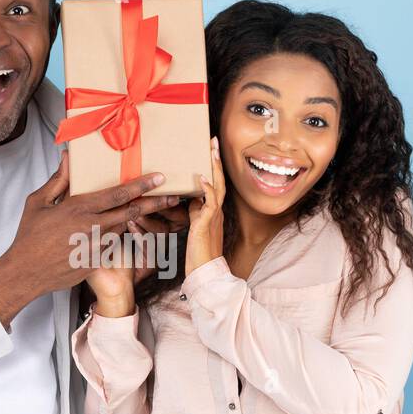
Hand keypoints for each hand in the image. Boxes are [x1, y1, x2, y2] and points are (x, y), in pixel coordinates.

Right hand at [0, 149, 180, 327]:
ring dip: (138, 220)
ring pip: (123, 228)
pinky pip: (112, 245)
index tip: (159, 178)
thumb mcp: (38, 202)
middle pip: (131, 212)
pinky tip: (123, 231)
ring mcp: (95, 246)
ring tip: (155, 211)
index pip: (118, 194)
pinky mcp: (95, 261)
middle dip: (155, 204)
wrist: (25, 272)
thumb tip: (67, 158)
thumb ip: (58, 180)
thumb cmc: (29, 236)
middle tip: (174, 196)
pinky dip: (118, 236)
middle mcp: (91, 227)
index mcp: (78, 208)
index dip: (141, 185)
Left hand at [185, 135, 225, 277]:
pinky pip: (210, 203)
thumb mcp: (196, 227)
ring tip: (211, 150)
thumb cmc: (198, 253)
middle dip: (216, 160)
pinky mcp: (207, 224)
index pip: (215, 183)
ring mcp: (213, 217)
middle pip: (219, 179)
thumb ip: (195, 212)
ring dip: (214, 168)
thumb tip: (193, 199)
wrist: (204, 272)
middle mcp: (215, 211)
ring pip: (218, 187)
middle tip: (212, 140)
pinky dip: (208, 189)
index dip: (213, 166)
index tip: (210, 149)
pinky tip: (202, 178)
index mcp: (212, 211)